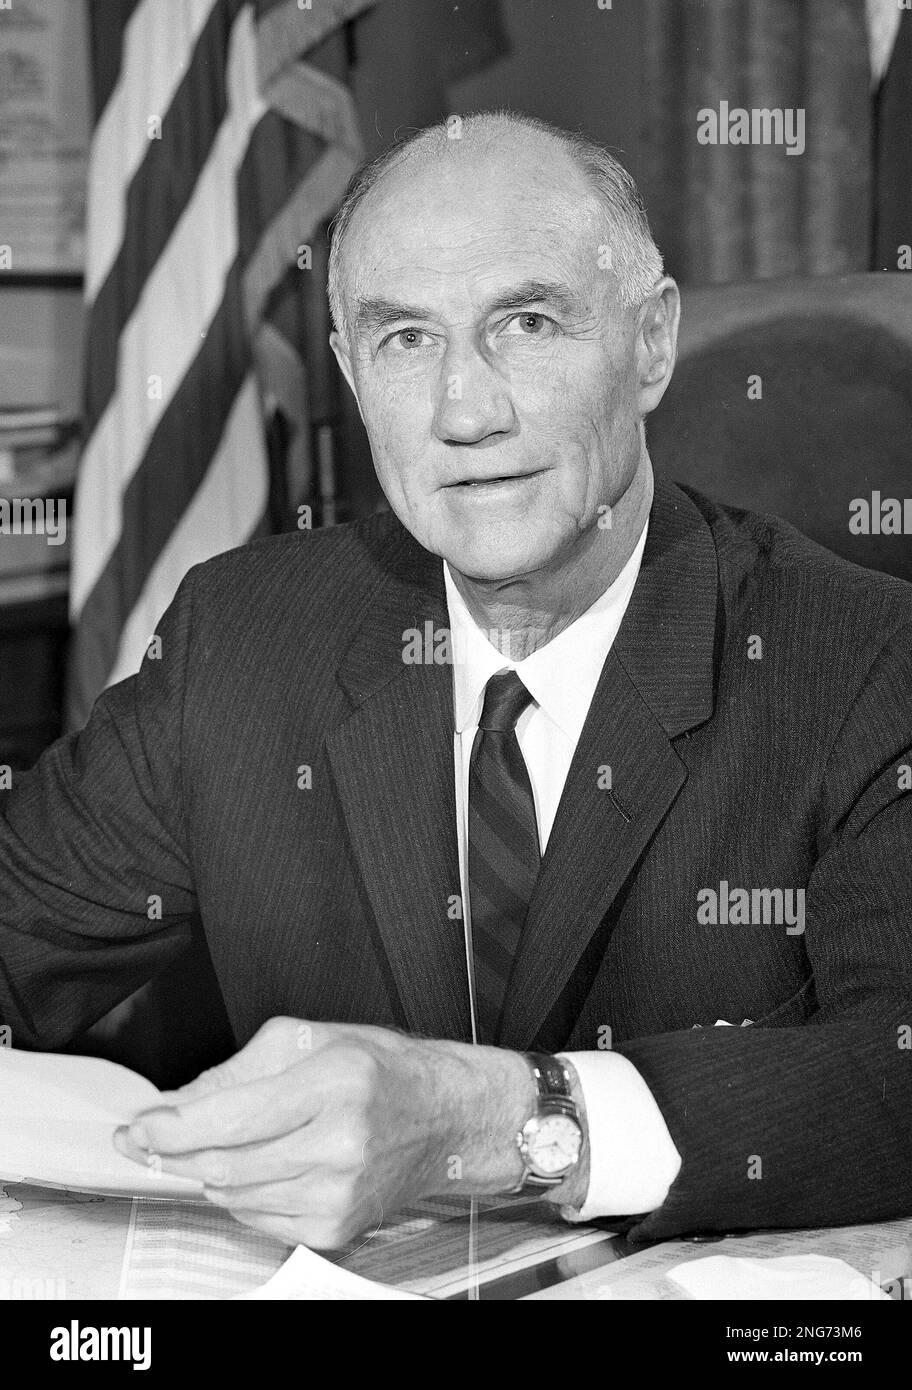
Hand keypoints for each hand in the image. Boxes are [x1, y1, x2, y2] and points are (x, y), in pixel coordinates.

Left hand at [113, 1017, 542, 1248]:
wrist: (446, 1118)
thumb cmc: (382, 1071)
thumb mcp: (312, 1039)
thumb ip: (237, 1070)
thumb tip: (177, 1104)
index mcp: (333, 1084)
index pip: (231, 1119)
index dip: (171, 1128)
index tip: (139, 1126)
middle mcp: (339, 1144)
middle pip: (224, 1165)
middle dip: (173, 1154)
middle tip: (148, 1140)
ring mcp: (338, 1193)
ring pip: (234, 1195)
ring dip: (208, 1171)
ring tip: (217, 1144)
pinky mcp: (336, 1226)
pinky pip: (258, 1218)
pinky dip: (241, 1194)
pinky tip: (258, 1166)